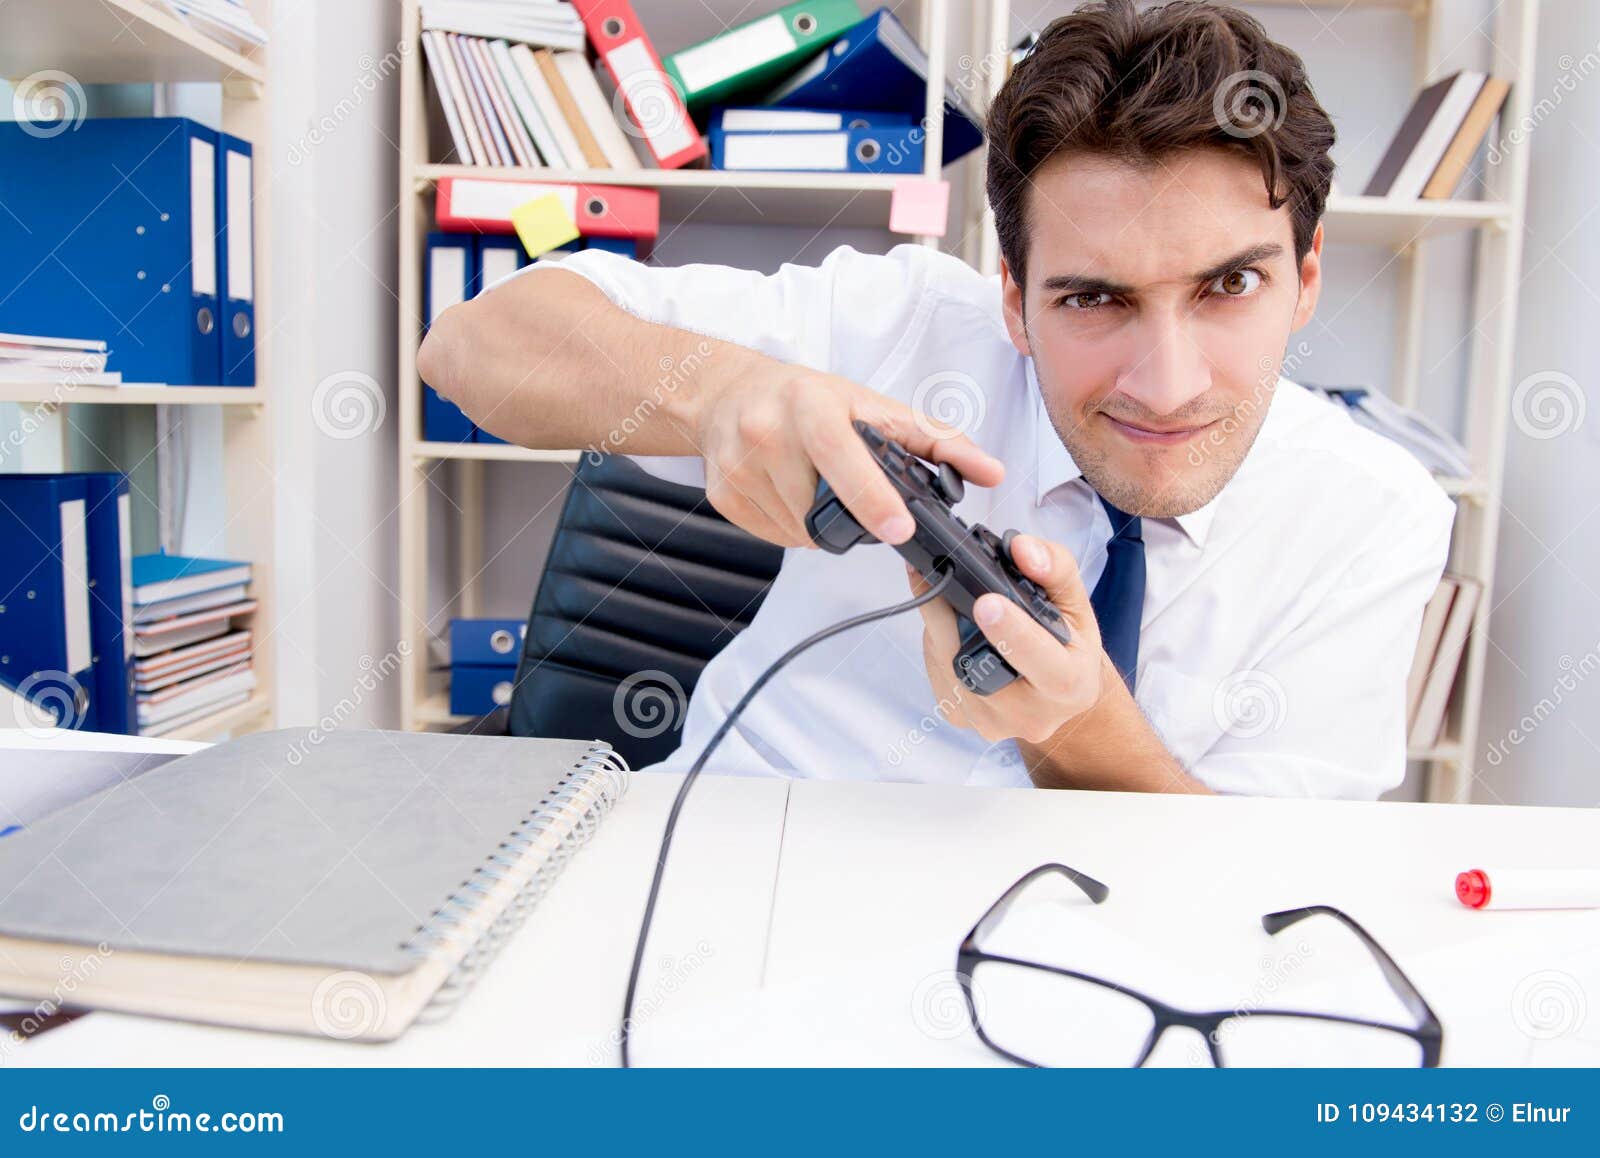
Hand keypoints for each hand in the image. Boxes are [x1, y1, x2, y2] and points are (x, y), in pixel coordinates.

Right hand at [692, 361, 1002, 547]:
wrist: (728, 393)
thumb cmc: (807, 398)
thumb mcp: (872, 406)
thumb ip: (936, 442)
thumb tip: (990, 471)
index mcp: (809, 404)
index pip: (841, 455)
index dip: (872, 497)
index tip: (899, 529)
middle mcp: (766, 432)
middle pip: (822, 508)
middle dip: (849, 515)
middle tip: (852, 490)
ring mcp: (739, 467)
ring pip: (800, 531)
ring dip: (820, 524)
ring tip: (815, 485)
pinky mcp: (722, 495)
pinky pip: (775, 536)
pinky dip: (793, 528)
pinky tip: (790, 494)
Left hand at [910, 533, 1104, 744]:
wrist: (1057, 690)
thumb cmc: (1068, 643)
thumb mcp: (1076, 602)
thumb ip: (1055, 567)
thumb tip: (1021, 548)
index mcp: (1070, 685)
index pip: (1040, 660)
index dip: (1011, 633)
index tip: (986, 602)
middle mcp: (1030, 715)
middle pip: (977, 665)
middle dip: (949, 617)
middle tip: (930, 573)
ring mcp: (992, 723)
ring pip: (948, 666)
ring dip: (940, 626)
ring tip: (947, 595)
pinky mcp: (961, 719)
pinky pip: (936, 675)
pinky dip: (936, 644)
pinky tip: (950, 628)